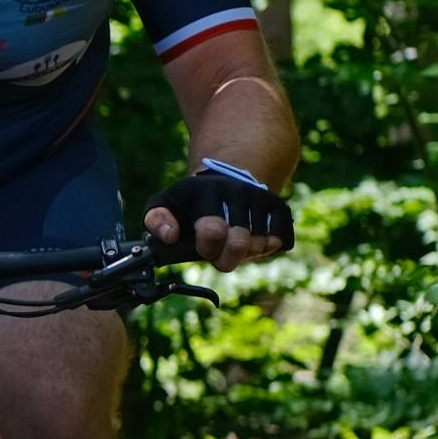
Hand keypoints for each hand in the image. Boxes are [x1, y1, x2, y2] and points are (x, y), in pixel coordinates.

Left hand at [143, 160, 293, 266]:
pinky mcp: (279, 205)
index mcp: (205, 192)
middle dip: (228, 258)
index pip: (213, 232)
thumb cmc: (190, 203)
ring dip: (247, 254)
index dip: (209, 249)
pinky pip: (281, 240)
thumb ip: (156, 220)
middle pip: (241, 243)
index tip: (204, 248)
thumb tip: (170, 235)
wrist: (224, 180)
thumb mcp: (164, 205)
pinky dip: (268, 248)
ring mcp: (261, 197)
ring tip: (233, 243)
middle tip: (220, 252)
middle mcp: (237, 190)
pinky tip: (255, 240)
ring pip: (262, 244)